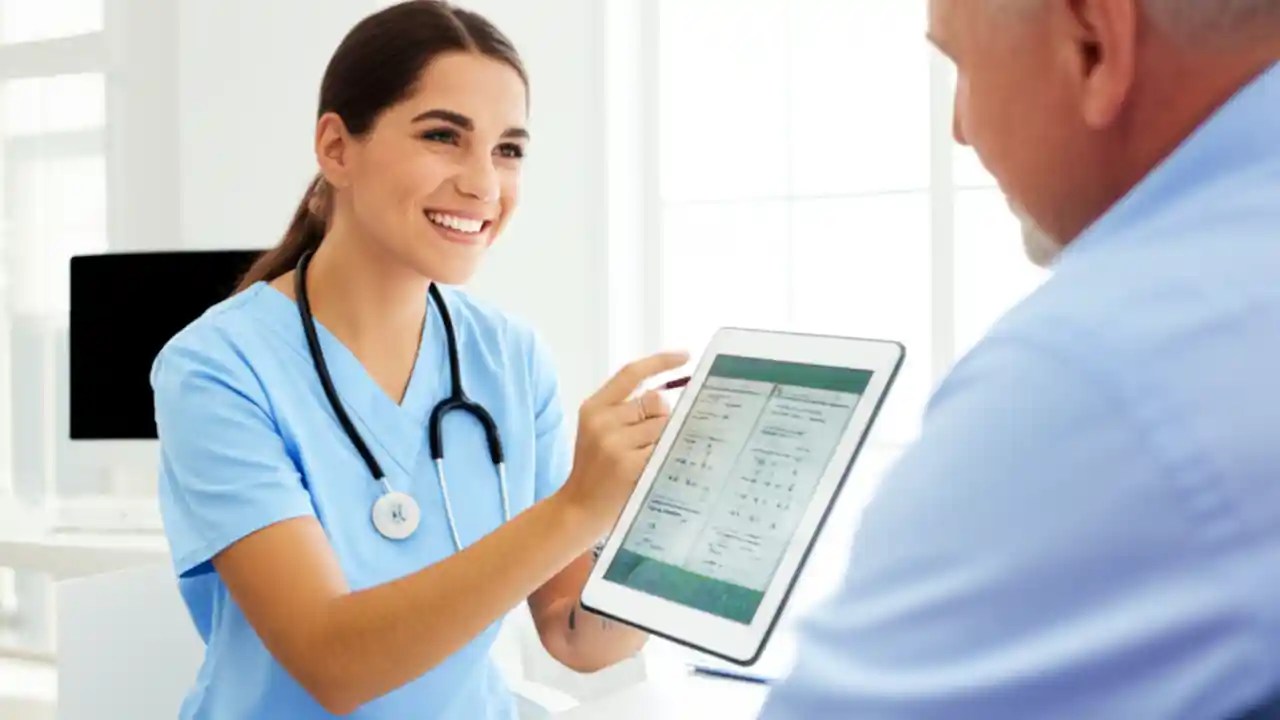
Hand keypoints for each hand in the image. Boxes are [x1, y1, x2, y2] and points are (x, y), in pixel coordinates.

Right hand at [559, 351, 688, 528]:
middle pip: (657, 402)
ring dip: (664, 442)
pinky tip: (654, 470)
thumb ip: (626, 412)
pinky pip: (664, 449)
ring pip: (664, 426)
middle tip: (646, 444)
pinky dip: (666, 457)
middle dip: (662, 419)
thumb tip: (670, 398)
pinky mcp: (630, 465)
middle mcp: (602, 421)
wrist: (577, 510)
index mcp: (593, 408)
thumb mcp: (598, 433)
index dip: (660, 362)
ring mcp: (615, 444)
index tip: (685, 355)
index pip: (631, 373)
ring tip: (644, 461)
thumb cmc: (595, 471)